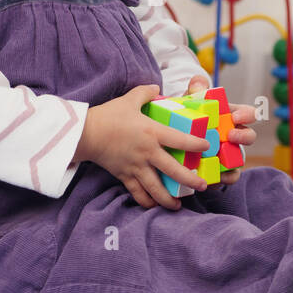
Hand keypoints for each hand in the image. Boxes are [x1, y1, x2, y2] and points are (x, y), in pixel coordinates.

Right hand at [75, 84, 210, 210]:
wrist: (85, 133)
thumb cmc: (108, 115)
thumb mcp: (129, 99)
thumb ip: (145, 92)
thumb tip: (155, 86)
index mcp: (152, 133)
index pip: (180, 140)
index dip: (196, 144)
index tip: (207, 147)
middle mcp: (148, 153)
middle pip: (173, 170)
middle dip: (190, 180)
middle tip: (202, 186)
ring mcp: (136, 167)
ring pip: (156, 188)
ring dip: (168, 199)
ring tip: (177, 205)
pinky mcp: (124, 175)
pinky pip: (137, 192)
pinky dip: (145, 201)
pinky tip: (153, 206)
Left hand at [183, 75, 256, 185]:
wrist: (179, 135)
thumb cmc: (190, 115)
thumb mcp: (191, 101)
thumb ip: (195, 90)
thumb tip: (198, 84)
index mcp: (231, 116)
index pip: (247, 113)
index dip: (247, 114)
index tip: (236, 116)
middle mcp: (234, 135)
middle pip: (249, 136)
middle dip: (243, 136)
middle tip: (230, 135)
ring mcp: (229, 153)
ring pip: (240, 159)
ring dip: (234, 160)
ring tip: (222, 160)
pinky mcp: (222, 170)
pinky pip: (229, 177)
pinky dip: (224, 178)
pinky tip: (214, 178)